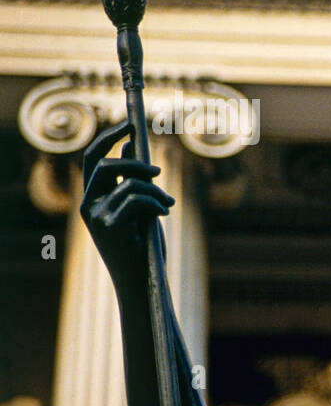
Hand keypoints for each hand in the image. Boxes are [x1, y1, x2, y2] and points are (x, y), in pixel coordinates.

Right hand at [79, 121, 173, 282]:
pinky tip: (164, 214)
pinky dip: (155, 203)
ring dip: (156, 192)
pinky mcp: (107, 227)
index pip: (92, 158)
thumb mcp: (138, 208)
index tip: (130, 125)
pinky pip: (135, 199)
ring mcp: (95, 216)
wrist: (141, 281)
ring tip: (168, 205)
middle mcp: (88, 205)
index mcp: (93, 198)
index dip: (108, 137)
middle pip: (104, 164)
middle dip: (135, 164)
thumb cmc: (143, 246)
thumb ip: (131, 180)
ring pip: (129, 184)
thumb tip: (129, 147)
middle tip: (159, 173)